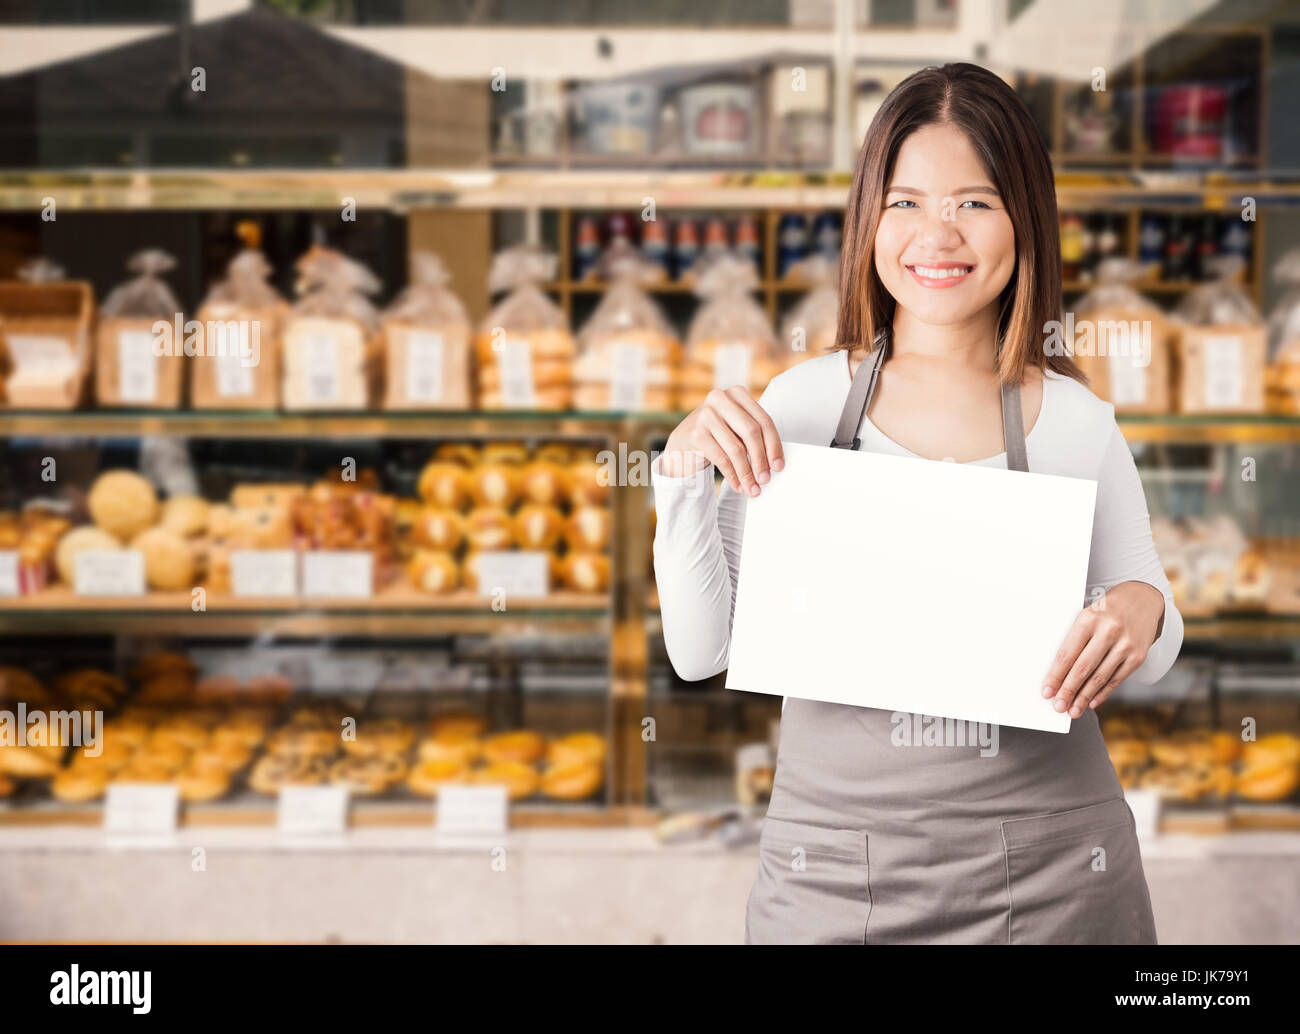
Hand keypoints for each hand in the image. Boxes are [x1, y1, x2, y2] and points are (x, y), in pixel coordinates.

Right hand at [660, 386, 783, 495]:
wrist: (682, 444)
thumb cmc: (715, 436)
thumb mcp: (737, 428)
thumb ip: (754, 436)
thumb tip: (774, 462)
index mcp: (737, 393)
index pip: (764, 421)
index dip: (774, 446)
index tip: (778, 465)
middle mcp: (720, 399)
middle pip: (752, 432)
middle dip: (761, 460)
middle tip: (765, 479)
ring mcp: (706, 415)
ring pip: (737, 449)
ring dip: (747, 473)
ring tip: (752, 488)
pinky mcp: (696, 434)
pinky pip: (722, 459)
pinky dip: (732, 476)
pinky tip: (738, 485)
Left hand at [1041, 581, 1164, 717]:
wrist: (1142, 599)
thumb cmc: (1106, 611)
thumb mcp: (1086, 617)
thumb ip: (1074, 641)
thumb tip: (1059, 674)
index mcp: (1088, 619)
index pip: (1067, 654)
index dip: (1055, 676)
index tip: (1046, 692)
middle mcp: (1108, 632)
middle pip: (1082, 668)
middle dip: (1068, 691)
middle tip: (1057, 706)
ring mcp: (1125, 645)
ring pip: (1100, 677)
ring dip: (1084, 697)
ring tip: (1073, 710)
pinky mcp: (1138, 656)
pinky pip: (1116, 679)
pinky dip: (1103, 693)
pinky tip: (1092, 702)